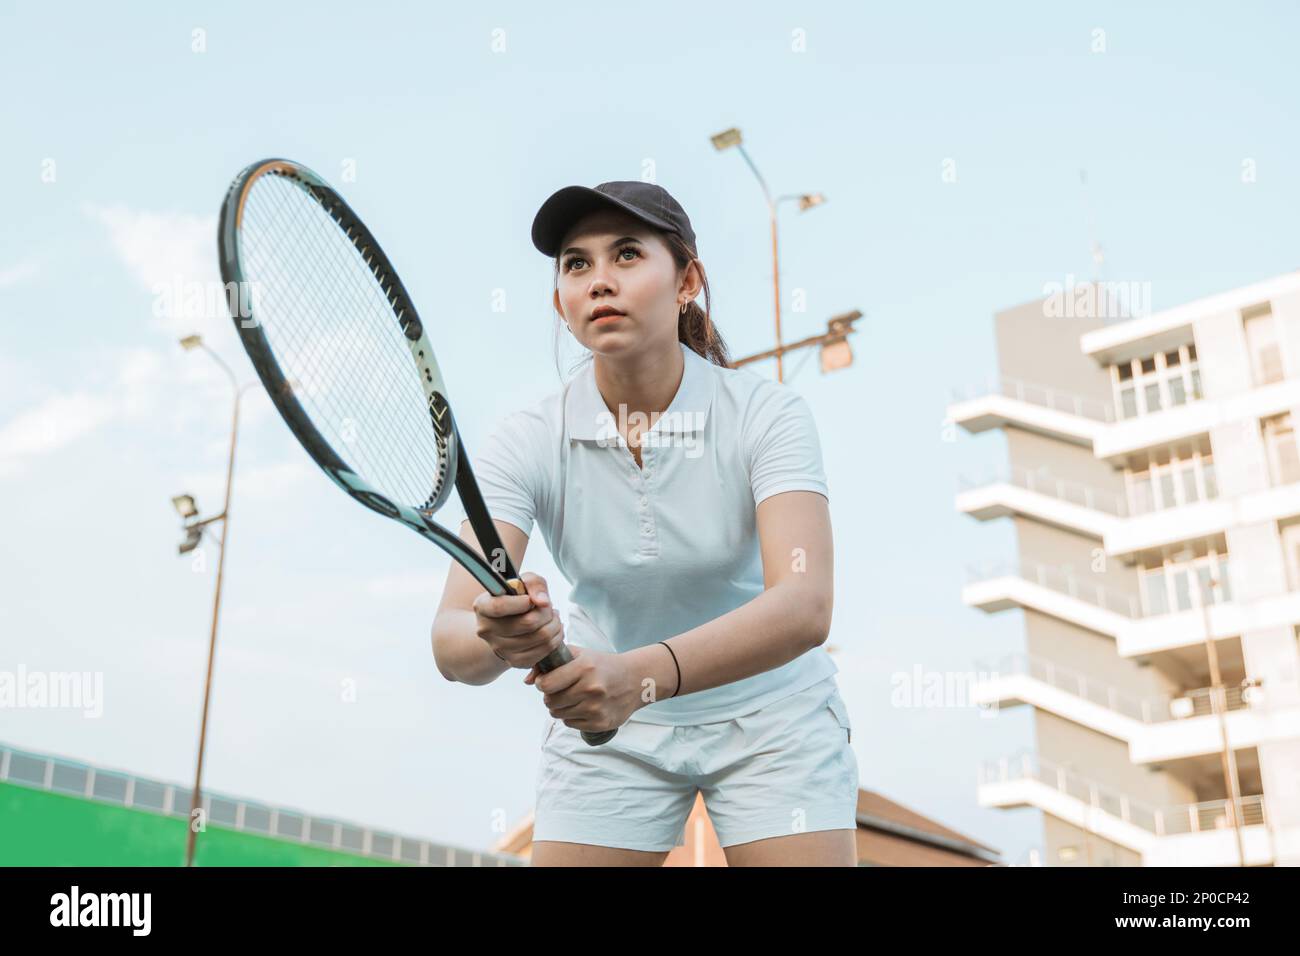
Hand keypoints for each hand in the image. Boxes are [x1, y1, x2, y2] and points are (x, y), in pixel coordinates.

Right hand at [472, 572, 564, 669]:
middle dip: (547, 612)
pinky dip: (555, 639)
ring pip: (541, 638)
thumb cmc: (516, 597)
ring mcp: (500, 649)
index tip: (530, 599)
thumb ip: (534, 584)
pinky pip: (544, 651)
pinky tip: (552, 630)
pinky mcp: (515, 661)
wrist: (508, 622)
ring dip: (555, 625)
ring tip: (553, 617)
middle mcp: (487, 630)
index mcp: (483, 607)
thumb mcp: (523, 582)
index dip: (522, 602)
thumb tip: (543, 602)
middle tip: (549, 608)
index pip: (500, 607)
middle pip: (528, 623)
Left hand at [523, 646, 642, 733]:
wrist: (635, 680)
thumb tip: (527, 681)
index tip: (547, 681)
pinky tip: (582, 707)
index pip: (546, 685)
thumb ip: (550, 662)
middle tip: (561, 690)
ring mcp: (596, 708)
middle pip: (550, 701)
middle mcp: (591, 688)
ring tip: (573, 698)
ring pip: (559, 714)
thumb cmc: (602, 665)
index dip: (542, 684)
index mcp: (584, 668)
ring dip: (560, 707)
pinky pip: (571, 724)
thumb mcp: (579, 655)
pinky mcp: (600, 723)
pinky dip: (572, 717)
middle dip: (551, 696)